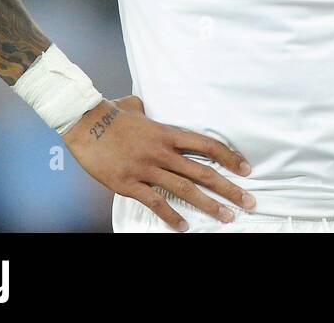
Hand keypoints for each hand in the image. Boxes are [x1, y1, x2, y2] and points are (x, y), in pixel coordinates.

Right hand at [63, 95, 254, 231]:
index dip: (230, 158)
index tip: (246, 170)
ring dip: (209, 204)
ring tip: (227, 216)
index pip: (207, 146)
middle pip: (203, 171)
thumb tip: (144, 107)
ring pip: (185, 189)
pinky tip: (183, 227)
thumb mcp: (135, 106)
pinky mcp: (129, 183)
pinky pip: (155, 202)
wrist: (84, 122)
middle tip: (249, 201)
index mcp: (168, 133)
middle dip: (229, 188)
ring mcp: (147, 168)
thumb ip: (146, 110)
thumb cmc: (110, 113)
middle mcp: (163, 152)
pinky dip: (170, 216)